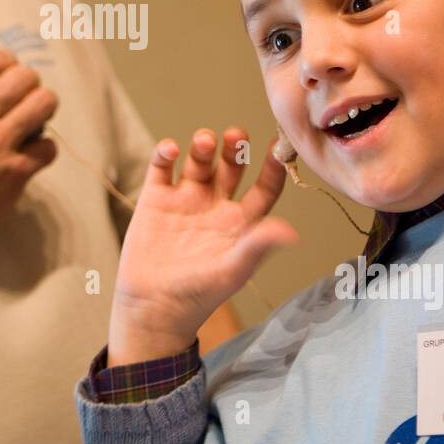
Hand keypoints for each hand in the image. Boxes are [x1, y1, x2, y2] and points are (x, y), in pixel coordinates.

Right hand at [0, 49, 57, 247]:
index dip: (8, 65)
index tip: (8, 79)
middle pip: (25, 76)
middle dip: (28, 86)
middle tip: (22, 102)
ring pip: (45, 103)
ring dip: (42, 110)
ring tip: (31, 121)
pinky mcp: (15, 172)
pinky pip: (49, 145)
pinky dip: (42, 150)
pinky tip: (27, 155)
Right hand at [108, 127, 298, 365]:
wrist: (152, 308)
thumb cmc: (198, 295)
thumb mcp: (233, 270)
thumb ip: (258, 246)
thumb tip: (291, 232)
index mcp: (240, 223)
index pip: (263, 189)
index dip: (273, 169)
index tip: (279, 148)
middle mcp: (215, 206)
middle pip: (230, 167)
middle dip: (234, 149)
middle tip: (236, 135)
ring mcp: (185, 200)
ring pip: (199, 162)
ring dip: (202, 147)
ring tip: (204, 140)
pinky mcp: (155, 199)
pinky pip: (162, 169)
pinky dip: (166, 154)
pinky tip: (171, 149)